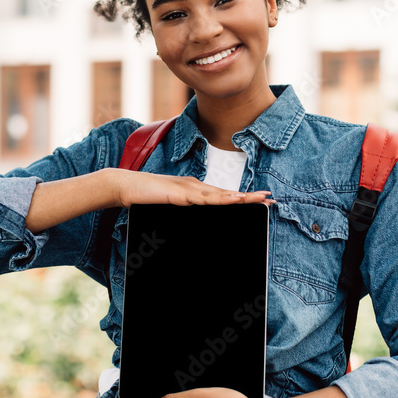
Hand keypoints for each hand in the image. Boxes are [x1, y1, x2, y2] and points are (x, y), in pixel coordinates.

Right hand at [107, 169, 275, 208]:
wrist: (127, 185)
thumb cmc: (147, 196)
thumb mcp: (171, 203)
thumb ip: (184, 207)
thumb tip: (195, 212)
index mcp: (196, 190)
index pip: (224, 195)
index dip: (244, 197)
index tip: (262, 201)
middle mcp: (196, 187)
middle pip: (228, 193)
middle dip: (250, 197)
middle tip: (271, 199)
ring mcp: (189, 189)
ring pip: (220, 195)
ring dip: (239, 197)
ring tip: (258, 199)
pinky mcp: (179, 194)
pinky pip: (202, 198)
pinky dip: (219, 199)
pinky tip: (231, 199)